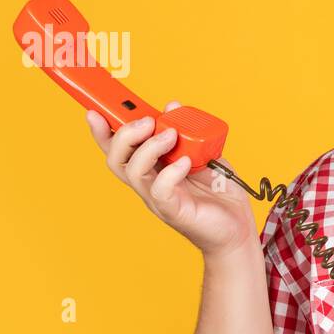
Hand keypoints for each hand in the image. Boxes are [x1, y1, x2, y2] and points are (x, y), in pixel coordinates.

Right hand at [86, 101, 259, 257]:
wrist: (238, 227)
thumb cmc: (219, 192)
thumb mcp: (203, 152)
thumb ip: (187, 130)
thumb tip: (171, 106)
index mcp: (152, 168)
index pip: (118, 149)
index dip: (103, 131)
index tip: (95, 110)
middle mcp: (149, 183)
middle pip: (116, 159)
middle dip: (124, 134)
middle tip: (147, 121)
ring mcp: (159, 198)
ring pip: (133, 172)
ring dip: (148, 147)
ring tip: (171, 136)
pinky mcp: (174, 211)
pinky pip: (160, 190)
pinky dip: (169, 172)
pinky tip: (184, 162)